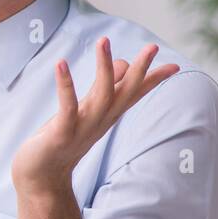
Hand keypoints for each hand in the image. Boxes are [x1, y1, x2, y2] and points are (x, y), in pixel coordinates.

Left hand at [10, 37, 179, 191]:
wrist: (41, 178)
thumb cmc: (63, 140)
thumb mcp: (88, 112)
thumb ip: (105, 90)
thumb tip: (122, 64)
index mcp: (107, 116)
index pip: (135, 94)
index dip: (153, 80)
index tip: (175, 65)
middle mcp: (100, 121)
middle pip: (125, 92)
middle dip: (140, 70)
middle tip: (153, 47)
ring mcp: (82, 127)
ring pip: (101, 95)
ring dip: (104, 67)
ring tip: (104, 40)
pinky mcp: (61, 133)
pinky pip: (66, 106)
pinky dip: (65, 84)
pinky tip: (60, 63)